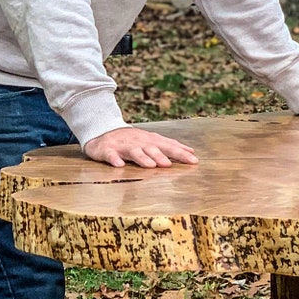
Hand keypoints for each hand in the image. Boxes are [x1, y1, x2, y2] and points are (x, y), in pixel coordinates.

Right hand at [83, 127, 197, 167]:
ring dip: (142, 158)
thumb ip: (170, 146)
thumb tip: (191, 151)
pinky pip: (111, 155)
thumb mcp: (152, 141)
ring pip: (133, 151)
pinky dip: (115, 159)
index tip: (194, 161)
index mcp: (151, 141)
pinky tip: (119, 165)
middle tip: (169, 164)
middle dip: (161, 155)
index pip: (168, 146)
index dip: (181, 153)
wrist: (104, 133)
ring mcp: (123, 145)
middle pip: (152, 148)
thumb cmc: (133, 141)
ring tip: (150, 165)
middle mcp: (139, 142)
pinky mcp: (108, 150)